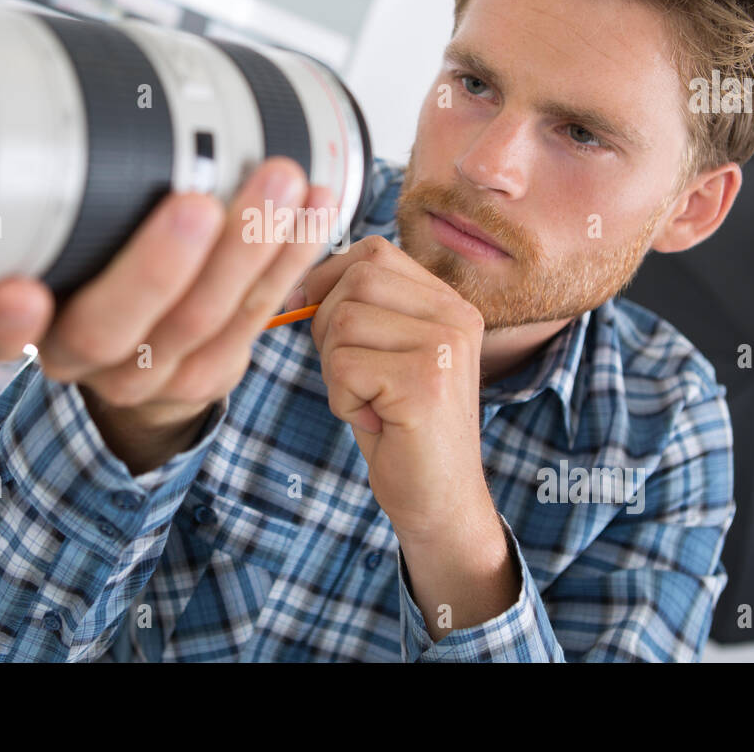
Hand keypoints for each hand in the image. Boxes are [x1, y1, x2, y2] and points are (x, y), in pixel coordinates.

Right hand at [0, 156, 336, 472]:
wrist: (128, 360)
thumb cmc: (87, 272)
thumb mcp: (52, 240)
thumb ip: (54, 192)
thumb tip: (85, 79)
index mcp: (23, 323)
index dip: (6, 320)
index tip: (19, 294)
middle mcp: (79, 357)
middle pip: (111, 326)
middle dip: (159, 264)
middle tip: (197, 205)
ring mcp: (147, 374)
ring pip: (199, 319)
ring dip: (245, 247)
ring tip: (279, 184)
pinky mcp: (208, 374)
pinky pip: (254, 316)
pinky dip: (287, 257)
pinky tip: (312, 209)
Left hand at [299, 235, 494, 546]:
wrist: (439, 502)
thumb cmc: (400, 428)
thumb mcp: (384, 354)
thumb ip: (361, 309)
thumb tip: (296, 280)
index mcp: (449, 303)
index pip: (374, 252)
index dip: (329, 278)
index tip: (313, 314)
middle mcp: (456, 315)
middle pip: (356, 279)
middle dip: (328, 328)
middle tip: (352, 376)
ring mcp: (444, 346)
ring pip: (343, 320)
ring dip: (334, 369)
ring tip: (369, 401)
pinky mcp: (425, 381)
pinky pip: (344, 365)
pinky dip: (341, 399)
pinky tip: (373, 421)